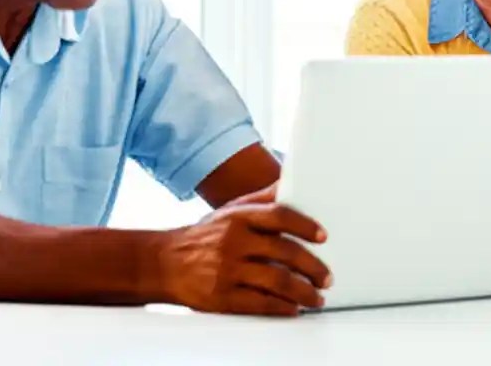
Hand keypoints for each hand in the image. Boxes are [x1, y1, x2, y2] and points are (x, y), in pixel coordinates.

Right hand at [156, 182, 331, 315]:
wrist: (163, 263)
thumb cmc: (205, 236)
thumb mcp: (230, 211)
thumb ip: (263, 199)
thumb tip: (291, 180)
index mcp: (238, 217)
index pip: (280, 216)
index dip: (305, 225)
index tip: (323, 237)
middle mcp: (233, 242)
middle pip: (284, 252)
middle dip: (312, 267)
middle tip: (326, 277)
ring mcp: (226, 270)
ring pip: (276, 281)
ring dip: (303, 291)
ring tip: (317, 297)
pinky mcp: (220, 297)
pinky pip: (259, 303)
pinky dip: (281, 307)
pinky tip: (294, 309)